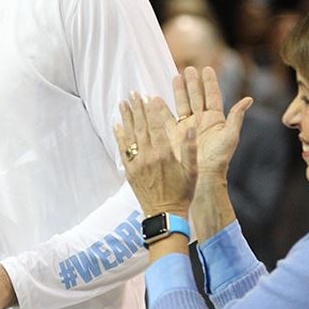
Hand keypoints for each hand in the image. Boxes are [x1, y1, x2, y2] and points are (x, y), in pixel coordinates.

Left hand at [115, 92, 195, 216]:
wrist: (165, 215)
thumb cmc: (182, 193)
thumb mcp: (191, 171)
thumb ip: (189, 148)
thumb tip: (190, 128)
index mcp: (164, 154)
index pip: (156, 126)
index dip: (152, 110)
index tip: (149, 96)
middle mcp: (147, 157)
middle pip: (141, 127)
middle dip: (137, 108)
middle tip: (133, 93)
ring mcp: (136, 164)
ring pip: (129, 136)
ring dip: (126, 118)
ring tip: (122, 103)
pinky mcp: (129, 172)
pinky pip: (122, 150)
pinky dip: (119, 136)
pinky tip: (117, 125)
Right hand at [170, 67, 252, 179]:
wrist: (204, 174)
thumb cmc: (220, 157)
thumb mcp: (230, 135)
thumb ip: (236, 116)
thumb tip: (248, 99)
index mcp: (216, 119)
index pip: (213, 95)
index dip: (210, 82)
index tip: (207, 68)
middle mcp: (201, 120)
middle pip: (196, 96)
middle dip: (192, 82)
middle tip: (188, 69)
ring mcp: (188, 126)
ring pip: (182, 103)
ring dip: (179, 91)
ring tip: (176, 76)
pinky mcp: (176, 134)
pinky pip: (167, 119)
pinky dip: (162, 109)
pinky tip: (157, 98)